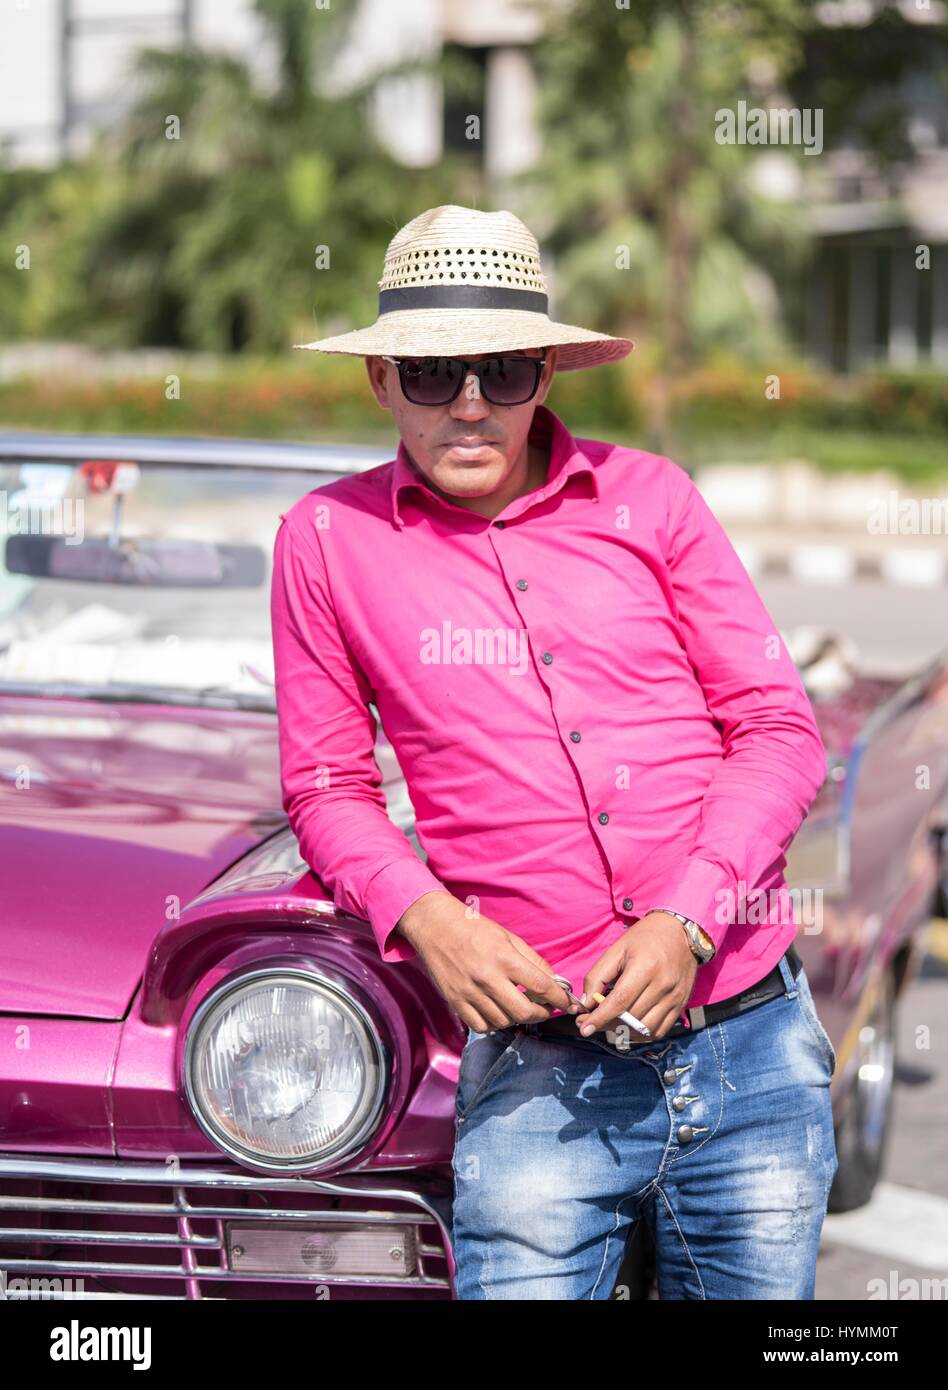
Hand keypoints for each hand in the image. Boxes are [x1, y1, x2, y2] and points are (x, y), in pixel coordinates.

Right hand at [397, 892, 575, 1032]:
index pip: (541, 986)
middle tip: (545, 1009)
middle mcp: (487, 978)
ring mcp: (469, 992)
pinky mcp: (455, 1002)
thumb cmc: (475, 928)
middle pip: (523, 1011)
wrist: (435, 927)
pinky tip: (499, 1013)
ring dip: (518, 1019)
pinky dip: (494, 1024)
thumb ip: (533, 961)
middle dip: (541, 1014)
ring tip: (521, 1008)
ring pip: (503, 1022)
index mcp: (504, 958)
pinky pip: (481, 1026)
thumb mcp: (509, 937)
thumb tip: (555, 982)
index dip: (559, 999)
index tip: (568, 1003)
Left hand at [577, 913, 698, 1039]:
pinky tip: (628, 1027)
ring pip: (644, 1029)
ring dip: (623, 1032)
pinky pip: (659, 1031)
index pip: (620, 1001)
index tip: (585, 1029)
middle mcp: (662, 985)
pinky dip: (641, 1034)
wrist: (681, 932)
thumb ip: (598, 976)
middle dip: (606, 1024)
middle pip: (631, 1017)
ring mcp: (674, 998)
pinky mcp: (680, 1005)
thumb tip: (586, 1003)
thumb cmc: (645, 938)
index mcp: (645, 968)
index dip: (600, 1018)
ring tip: (608, 1024)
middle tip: (589, 1023)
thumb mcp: (617, 949)